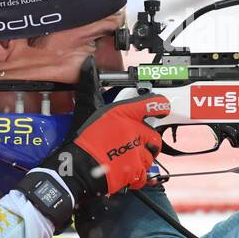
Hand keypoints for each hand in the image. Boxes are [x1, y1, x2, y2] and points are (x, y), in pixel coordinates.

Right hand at [18, 59, 169, 228]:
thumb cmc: (81, 139)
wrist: (76, 169)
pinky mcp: (135, 170)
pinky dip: (137, 174)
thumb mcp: (86, 108)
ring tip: (126, 158)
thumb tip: (88, 63)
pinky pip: (144, 173)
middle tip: (133, 144)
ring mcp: (137, 152)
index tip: (162, 108)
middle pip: (154, 135)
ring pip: (151, 155)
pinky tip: (125, 170)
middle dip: (147, 141)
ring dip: (142, 157)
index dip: (160, 105)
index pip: (154, 103)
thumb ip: (90, 85)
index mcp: (124, 113)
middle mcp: (135, 131)